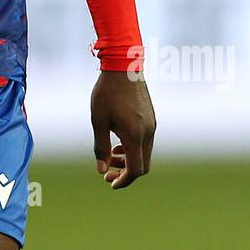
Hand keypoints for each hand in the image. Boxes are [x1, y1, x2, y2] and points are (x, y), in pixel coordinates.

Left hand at [90, 69, 155, 188]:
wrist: (123, 66)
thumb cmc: (107, 92)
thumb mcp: (98, 120)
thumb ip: (101, 147)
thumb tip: (102, 171)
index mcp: (135, 135)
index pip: (136, 169)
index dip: (124, 180)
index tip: (110, 183)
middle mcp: (148, 132)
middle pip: (142, 164)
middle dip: (125, 173)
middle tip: (108, 174)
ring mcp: (152, 125)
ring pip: (145, 153)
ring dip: (129, 160)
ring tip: (111, 157)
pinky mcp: (151, 118)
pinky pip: (146, 141)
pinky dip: (134, 148)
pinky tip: (118, 143)